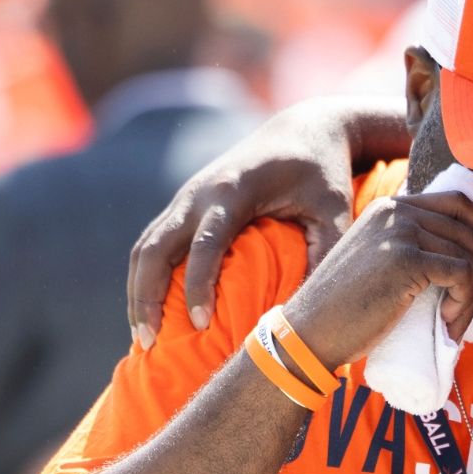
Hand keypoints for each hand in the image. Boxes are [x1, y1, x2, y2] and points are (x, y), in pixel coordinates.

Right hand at [127, 100, 366, 346]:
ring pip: (145, 247)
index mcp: (235, 190)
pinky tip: (148, 312)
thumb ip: (326, 253)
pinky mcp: (184, 204)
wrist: (302, 129)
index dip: (199, 286)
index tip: (200, 325)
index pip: (206, 243)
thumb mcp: (335, 209)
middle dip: (147, 296)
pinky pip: (152, 243)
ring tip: (142, 339)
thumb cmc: (323, 173)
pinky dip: (144, 278)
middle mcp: (200, 193)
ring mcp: (186, 196)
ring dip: (138, 292)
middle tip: (149, 344)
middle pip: (155, 247)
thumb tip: (307, 311)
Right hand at [281, 191, 472, 368]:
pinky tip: (448, 327)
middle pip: (468, 230)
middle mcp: (396, 211)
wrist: (310, 332)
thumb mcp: (378, 263)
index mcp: (389, 207)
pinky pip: (461, 275)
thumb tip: (464, 261)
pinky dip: (464, 306)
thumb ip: (409, 248)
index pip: (455, 202)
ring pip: (468, 257)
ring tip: (457, 328)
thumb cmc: (344, 310)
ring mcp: (400, 231)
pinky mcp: (407, 259)